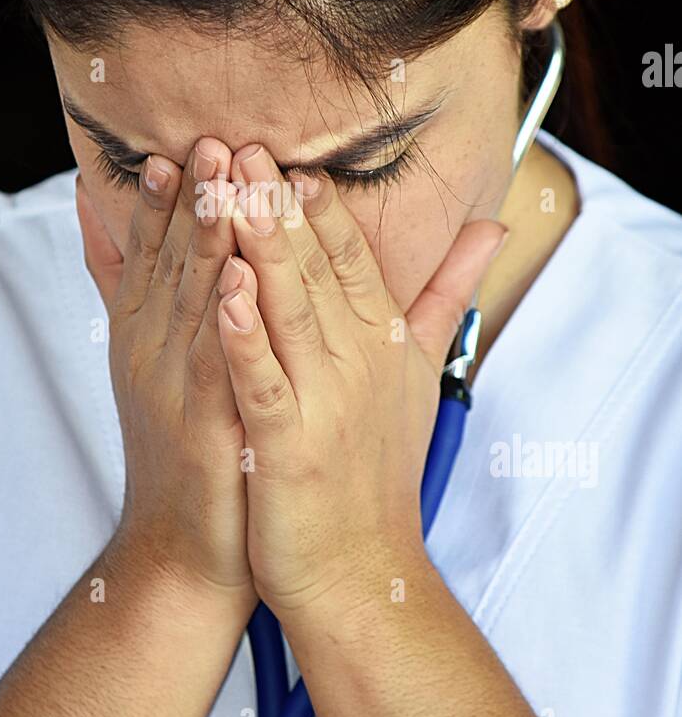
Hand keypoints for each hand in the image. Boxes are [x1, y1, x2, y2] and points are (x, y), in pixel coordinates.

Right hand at [76, 138, 260, 619]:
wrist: (182, 549)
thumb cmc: (179, 446)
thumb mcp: (141, 355)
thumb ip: (119, 280)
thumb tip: (87, 206)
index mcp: (143, 334)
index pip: (152, 253)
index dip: (162, 200)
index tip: (178, 145)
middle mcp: (152, 352)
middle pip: (171, 265)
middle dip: (190, 201)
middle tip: (208, 141)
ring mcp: (177, 388)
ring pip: (192, 302)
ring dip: (205, 240)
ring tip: (221, 185)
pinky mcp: (208, 425)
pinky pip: (219, 362)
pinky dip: (225, 319)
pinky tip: (236, 279)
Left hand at [213, 143, 506, 622]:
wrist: (361, 569)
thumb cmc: (379, 468)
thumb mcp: (422, 372)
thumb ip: (445, 293)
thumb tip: (492, 227)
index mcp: (382, 341)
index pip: (352, 259)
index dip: (321, 208)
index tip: (292, 158)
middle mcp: (358, 363)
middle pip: (316, 271)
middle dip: (279, 208)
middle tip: (246, 148)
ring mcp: (323, 403)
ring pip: (289, 311)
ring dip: (259, 250)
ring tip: (232, 194)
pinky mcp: (286, 446)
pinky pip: (261, 379)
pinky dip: (244, 335)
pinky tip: (225, 289)